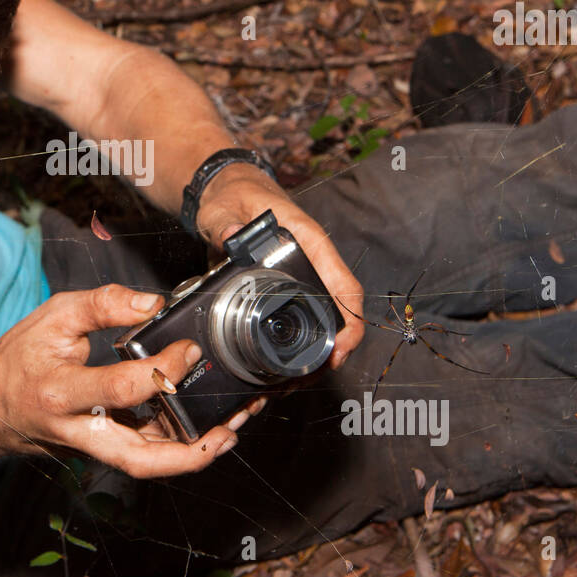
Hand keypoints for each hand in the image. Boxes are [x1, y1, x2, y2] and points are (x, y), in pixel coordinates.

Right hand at [0, 283, 256, 477]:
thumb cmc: (17, 360)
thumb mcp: (52, 315)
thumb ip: (103, 304)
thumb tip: (153, 302)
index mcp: (62, 392)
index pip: (121, 389)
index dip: (162, 370)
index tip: (189, 347)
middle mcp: (78, 430)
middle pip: (141, 458)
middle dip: (192, 448)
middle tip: (231, 423)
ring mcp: (91, 448)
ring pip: (148, 466)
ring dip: (195, 453)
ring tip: (233, 427)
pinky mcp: (100, 452)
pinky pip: (144, 455)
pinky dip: (178, 445)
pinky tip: (207, 424)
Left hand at [192, 162, 364, 368]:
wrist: (225, 193)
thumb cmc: (234, 195)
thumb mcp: (225, 207)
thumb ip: (226, 222)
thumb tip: (231, 236)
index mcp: (309, 241)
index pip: (344, 284)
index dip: (351, 322)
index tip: (341, 350)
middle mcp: (311, 263)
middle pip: (336, 314)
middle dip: (328, 352)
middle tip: (302, 380)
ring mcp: (299, 278)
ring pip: (318, 323)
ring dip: (308, 355)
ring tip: (286, 383)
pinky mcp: (283, 290)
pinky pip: (296, 321)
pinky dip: (291, 347)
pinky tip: (274, 370)